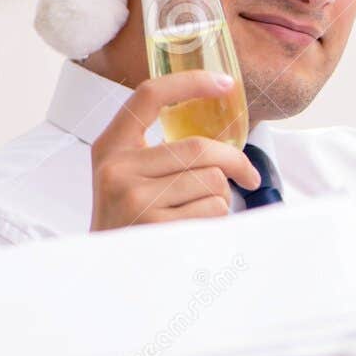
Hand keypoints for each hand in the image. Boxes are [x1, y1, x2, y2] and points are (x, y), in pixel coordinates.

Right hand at [89, 70, 261, 231]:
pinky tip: (197, 230)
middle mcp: (116, 168)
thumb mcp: (127, 178)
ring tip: (200, 211)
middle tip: (249, 176)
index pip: (148, 96)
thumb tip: (222, 137)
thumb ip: (158, 153)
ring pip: (212, 181)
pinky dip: (217, 219)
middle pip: (199, 147)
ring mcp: (133, 197)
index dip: (190, 82)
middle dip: (236, 161)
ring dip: (221, 197)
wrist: (105, 272)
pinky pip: (212, 210)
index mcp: (111, 147)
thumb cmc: (130, 221)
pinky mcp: (153, 226)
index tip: (225, 82)